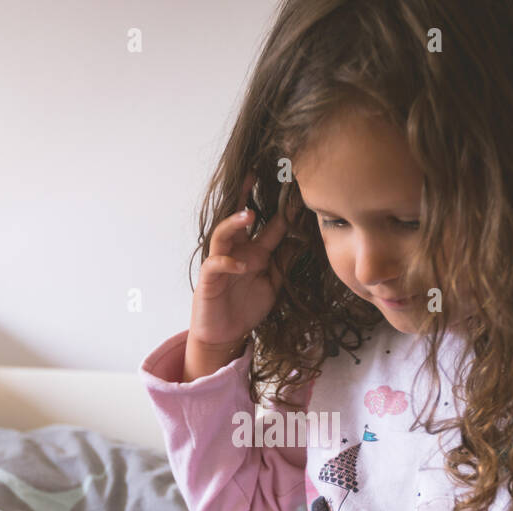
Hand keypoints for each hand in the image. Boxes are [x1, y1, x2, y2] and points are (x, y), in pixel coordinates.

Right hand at [189, 173, 290, 350]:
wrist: (225, 335)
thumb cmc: (246, 308)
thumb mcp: (273, 284)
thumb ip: (284, 262)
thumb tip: (303, 240)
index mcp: (256, 251)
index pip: (272, 224)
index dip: (286, 208)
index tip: (299, 189)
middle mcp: (238, 251)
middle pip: (240, 217)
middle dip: (246, 194)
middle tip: (255, 173)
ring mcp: (222, 262)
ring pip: (223, 234)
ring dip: (233, 223)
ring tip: (246, 214)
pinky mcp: (209, 279)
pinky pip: (215, 265)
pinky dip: (227, 263)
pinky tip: (240, 265)